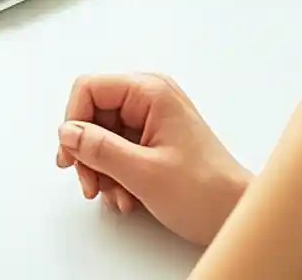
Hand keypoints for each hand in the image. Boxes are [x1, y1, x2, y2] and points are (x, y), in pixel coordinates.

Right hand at [55, 73, 252, 245]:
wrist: (234, 213)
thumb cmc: (205, 191)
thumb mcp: (143, 172)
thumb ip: (100, 149)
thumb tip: (67, 133)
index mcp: (150, 91)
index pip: (89, 88)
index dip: (74, 122)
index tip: (72, 157)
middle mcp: (149, 97)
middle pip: (91, 115)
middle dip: (88, 154)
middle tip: (92, 185)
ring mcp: (150, 117)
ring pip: (100, 136)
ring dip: (101, 171)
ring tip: (117, 196)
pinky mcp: (151, 138)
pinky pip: (115, 149)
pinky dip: (114, 175)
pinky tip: (127, 196)